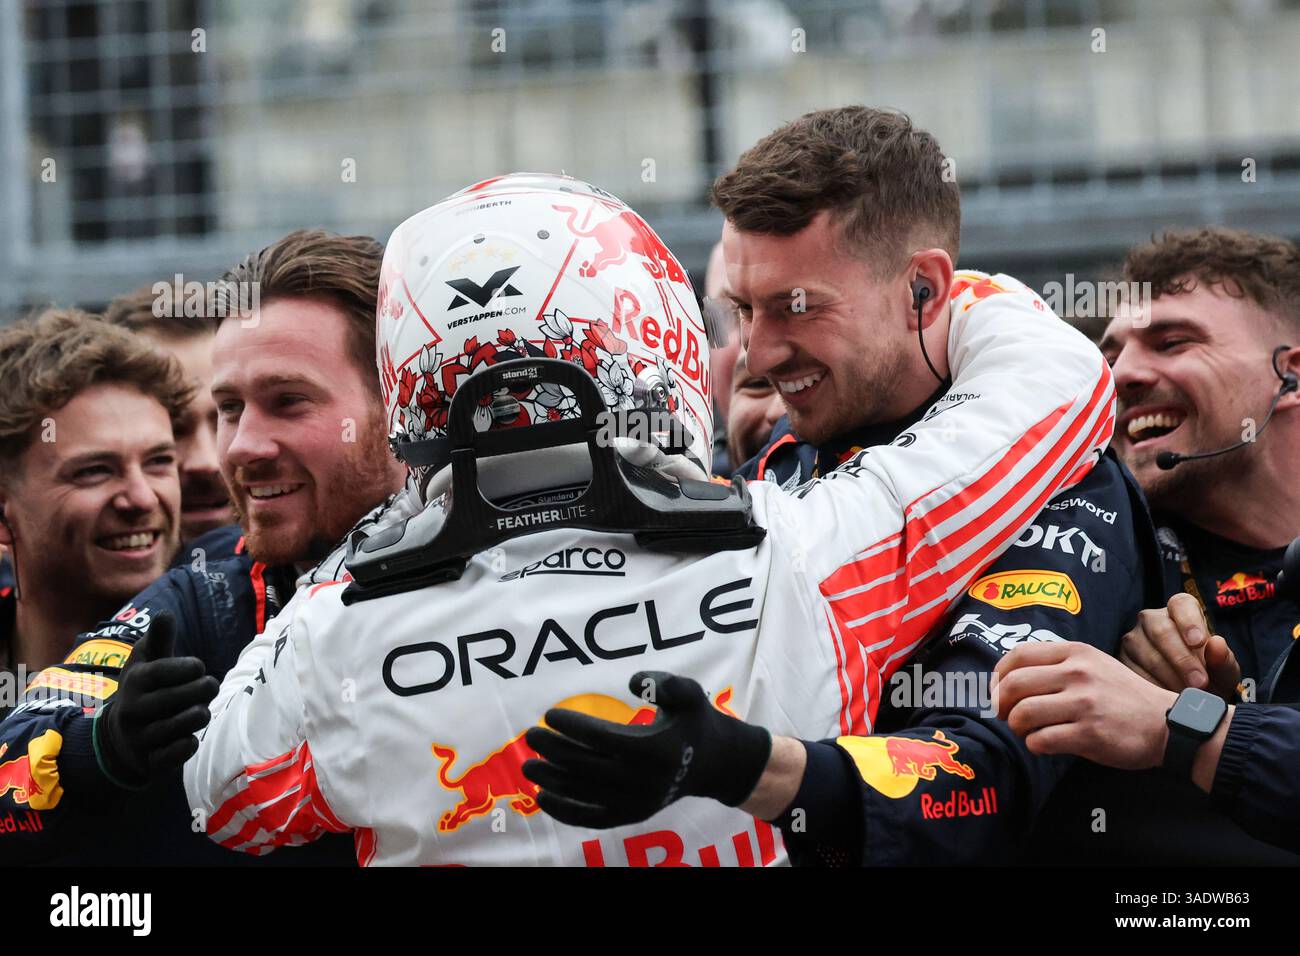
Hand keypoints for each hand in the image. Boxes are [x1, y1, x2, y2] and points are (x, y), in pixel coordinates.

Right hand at [96, 612, 219, 784]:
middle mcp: (133, 709)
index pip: (170, 670)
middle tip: (209, 686)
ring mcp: (140, 738)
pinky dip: (189, 743)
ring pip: (185, 724)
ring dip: (201, 715)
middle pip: (184, 697)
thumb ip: (158, 638)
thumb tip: (166, 613)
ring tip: (199, 709)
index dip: (192, 667)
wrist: (119, 737)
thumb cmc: (143, 689)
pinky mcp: (149, 762)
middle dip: (205, 689)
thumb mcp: (146, 661)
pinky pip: (179, 753)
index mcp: (135, 681)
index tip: (198, 667)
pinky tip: (189, 736)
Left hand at [522, 671, 771, 829]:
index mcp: (654, 749)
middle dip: (554, 751)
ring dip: (551, 781)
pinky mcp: (632, 815)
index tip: (549, 715)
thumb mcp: (690, 694)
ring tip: (527, 765)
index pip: (601, 739)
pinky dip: (565, 811)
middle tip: (530, 735)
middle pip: (586, 766)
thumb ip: (665, 683)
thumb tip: (633, 682)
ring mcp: (636, 803)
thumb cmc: (696, 722)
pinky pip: (592, 818)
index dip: (572, 727)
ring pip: (584, 794)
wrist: (715, 763)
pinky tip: (543, 798)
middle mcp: (643, 781)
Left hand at [993, 642, 1176, 770]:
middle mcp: (1078, 674)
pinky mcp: (1090, 734)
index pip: (1018, 655)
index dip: (998, 674)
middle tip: (1004, 715)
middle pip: (1014, 684)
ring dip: (1016, 726)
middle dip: (1000, 704)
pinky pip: (1041, 740)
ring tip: (1027, 730)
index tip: (996, 690)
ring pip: (1022, 713)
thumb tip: (1009, 678)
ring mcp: (1084, 704)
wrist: (1168, 724)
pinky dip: (1034, 744)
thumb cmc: (1122, 696)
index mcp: (1076, 653)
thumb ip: (1057, 665)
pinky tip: (1044, 743)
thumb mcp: (1094, 665)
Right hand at [1120, 593, 1240, 698]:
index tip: (1199, 643)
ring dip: (1169, 676)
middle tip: (1199, 683)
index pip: (1181, 606)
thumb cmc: (1210, 674)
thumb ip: (1223, 658)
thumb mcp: (1223, 669)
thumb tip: (1216, 644)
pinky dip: (1153, 686)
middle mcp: (1152, 619)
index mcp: (1181, 610)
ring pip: (1146, 653)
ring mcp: (1133, 639)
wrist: (1191, 695)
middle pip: (1161, 631)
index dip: (1189, 622)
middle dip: (1182, 659)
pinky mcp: (1122, 660)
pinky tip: (1168, 697)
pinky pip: (1134, 671)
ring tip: (1188, 695)